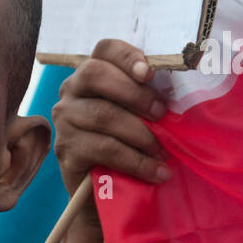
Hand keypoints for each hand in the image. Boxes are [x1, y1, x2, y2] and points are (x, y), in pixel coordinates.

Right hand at [51, 39, 171, 226]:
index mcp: (90, 74)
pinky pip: (104, 148)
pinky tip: (156, 171)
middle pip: (94, 74)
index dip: (127, 56)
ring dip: (141, 133)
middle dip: (135, 93)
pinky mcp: (65, 149)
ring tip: (164, 151)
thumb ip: (147, 95)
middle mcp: (70, 91)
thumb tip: (178, 88)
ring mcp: (64, 120)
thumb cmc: (127, 143)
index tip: (150, 74)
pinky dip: (136, 161)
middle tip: (162, 114)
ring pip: (103, 115)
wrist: (104, 193)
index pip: (104, 49)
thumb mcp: (137, 114)